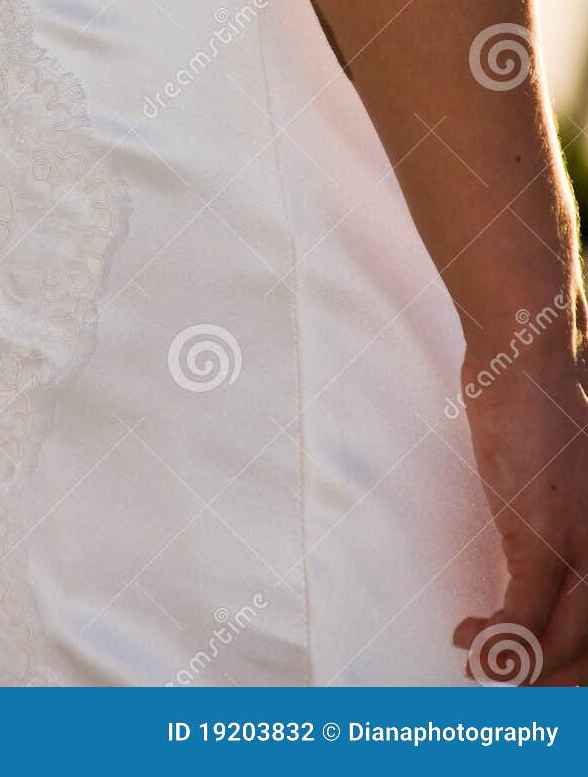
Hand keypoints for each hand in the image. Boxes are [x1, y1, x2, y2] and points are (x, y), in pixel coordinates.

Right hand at [454, 319, 587, 684]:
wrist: (528, 357)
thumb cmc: (542, 409)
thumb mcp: (564, 480)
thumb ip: (565, 525)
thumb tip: (539, 568)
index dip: (572, 671)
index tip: (534, 678)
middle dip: (548, 686)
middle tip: (503, 688)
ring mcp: (584, 551)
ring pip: (563, 651)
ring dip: (514, 672)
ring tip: (476, 662)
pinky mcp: (545, 541)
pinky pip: (523, 622)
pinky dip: (495, 646)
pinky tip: (468, 642)